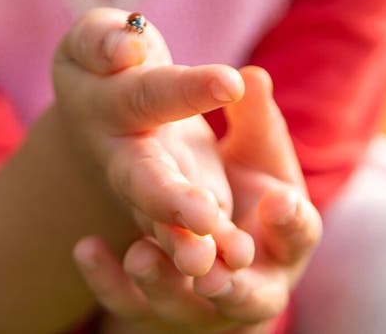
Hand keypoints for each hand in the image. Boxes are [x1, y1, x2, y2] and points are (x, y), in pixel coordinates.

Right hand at [53, 8, 253, 278]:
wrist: (97, 109)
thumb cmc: (103, 60)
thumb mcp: (94, 38)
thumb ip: (103, 39)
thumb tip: (129, 46)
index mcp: (104, 105)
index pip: (147, 95)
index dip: (186, 89)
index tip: (231, 81)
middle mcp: (121, 158)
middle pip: (141, 180)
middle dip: (171, 200)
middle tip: (205, 216)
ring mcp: (144, 193)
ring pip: (162, 226)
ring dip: (185, 247)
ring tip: (211, 264)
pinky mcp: (169, 213)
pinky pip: (182, 240)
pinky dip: (203, 255)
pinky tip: (235, 262)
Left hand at [72, 67, 321, 332]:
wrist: (222, 247)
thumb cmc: (254, 187)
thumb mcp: (259, 150)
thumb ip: (256, 117)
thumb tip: (253, 76)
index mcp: (287, 236)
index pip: (299, 233)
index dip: (292, 221)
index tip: (278, 201)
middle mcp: (254, 283)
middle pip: (248, 296)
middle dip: (231, 284)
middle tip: (210, 269)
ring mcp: (205, 306)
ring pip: (185, 310)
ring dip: (164, 285)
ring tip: (140, 256)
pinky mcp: (158, 310)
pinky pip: (131, 307)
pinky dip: (110, 283)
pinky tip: (86, 249)